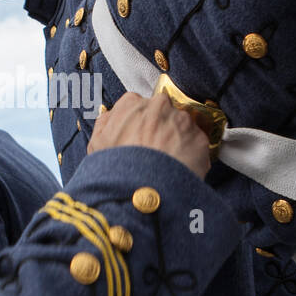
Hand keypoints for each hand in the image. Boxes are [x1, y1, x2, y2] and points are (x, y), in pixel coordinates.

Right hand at [87, 92, 210, 178]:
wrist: (142, 191)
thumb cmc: (116, 168)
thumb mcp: (97, 145)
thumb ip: (105, 123)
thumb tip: (111, 117)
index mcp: (132, 103)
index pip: (137, 106)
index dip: (138, 124)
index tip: (138, 137)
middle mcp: (159, 105)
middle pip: (162, 113)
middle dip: (160, 129)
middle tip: (153, 152)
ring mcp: (182, 120)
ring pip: (181, 127)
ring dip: (176, 141)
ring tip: (166, 165)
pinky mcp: (199, 138)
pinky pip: (196, 145)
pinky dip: (190, 156)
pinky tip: (178, 171)